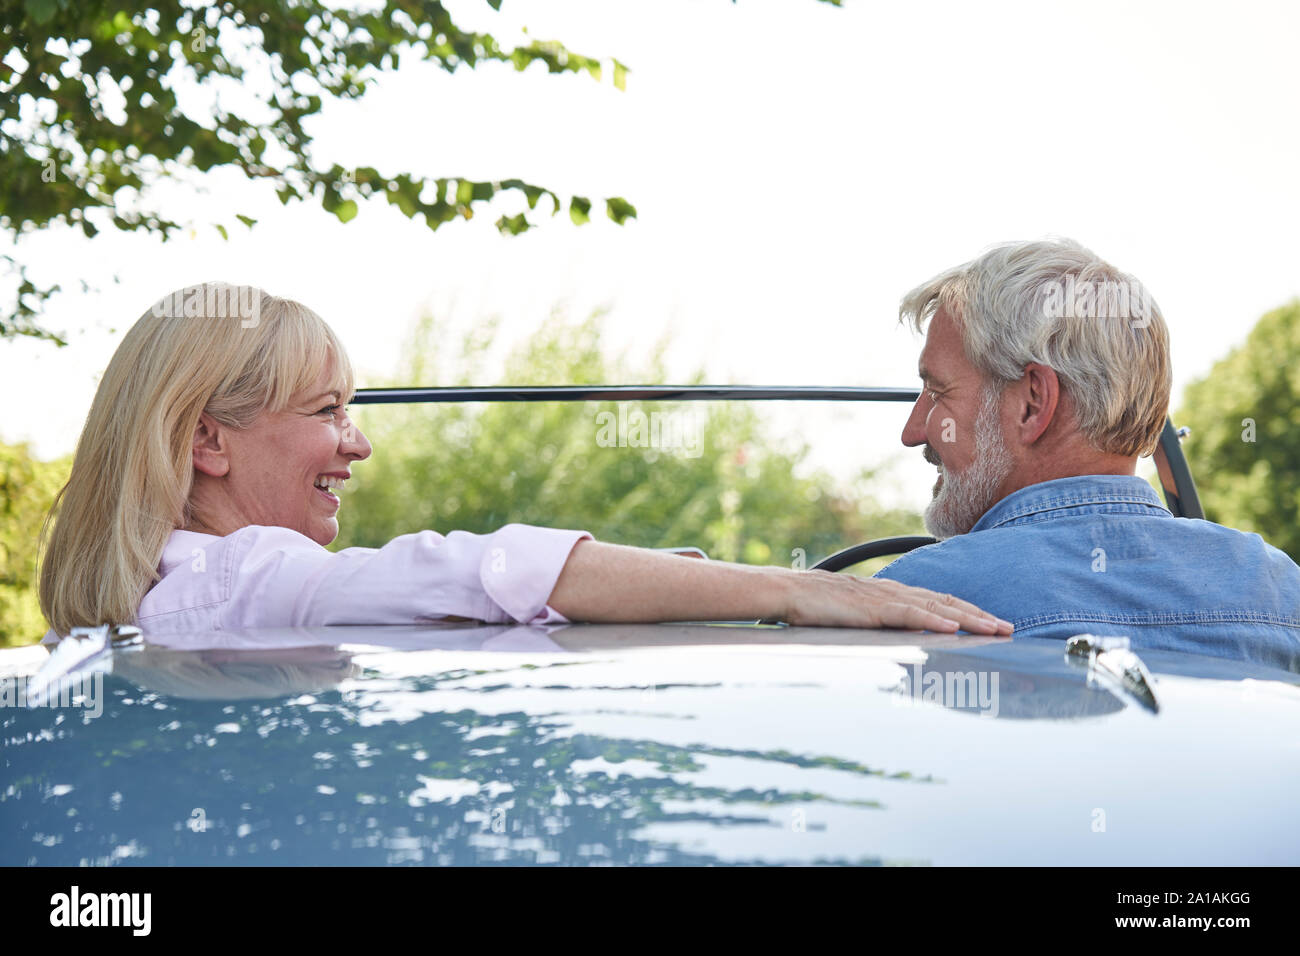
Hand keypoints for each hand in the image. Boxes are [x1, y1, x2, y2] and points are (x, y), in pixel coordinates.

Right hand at [781, 570, 1012, 634]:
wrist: (786, 590)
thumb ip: (878, 619)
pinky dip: (933, 620)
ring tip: (993, 629)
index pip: (939, 601)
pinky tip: (952, 627)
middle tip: (1009, 629)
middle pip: (947, 602)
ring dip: (968, 619)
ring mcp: (883, 598)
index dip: (969, 612)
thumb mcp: (854, 613)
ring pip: (935, 607)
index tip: (994, 624)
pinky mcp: (870, 608)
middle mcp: (893, 591)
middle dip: (980, 616)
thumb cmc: (815, 605)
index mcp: (891, 592)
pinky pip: (908, 614)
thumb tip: (899, 633)